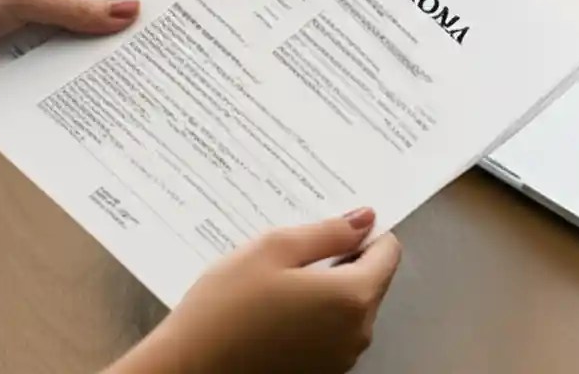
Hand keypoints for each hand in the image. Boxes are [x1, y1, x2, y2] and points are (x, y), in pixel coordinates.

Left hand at [0, 0, 139, 92]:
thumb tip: (132, 11)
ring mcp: (34, 36)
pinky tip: (109, 104)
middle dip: (130, 29)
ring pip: (81, 50)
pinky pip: (57, 79)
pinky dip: (76, 89)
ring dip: (103, 64)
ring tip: (153, 81)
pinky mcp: (20, 70)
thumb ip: (77, 9)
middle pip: (100, 13)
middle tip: (178, 45)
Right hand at [110, 208, 401, 373]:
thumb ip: (328, 232)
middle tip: (293, 251)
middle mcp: (359, 332)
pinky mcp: (321, 373)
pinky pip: (331, 333)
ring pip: (350, 308)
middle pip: (371, 281)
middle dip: (342, 261)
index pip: (388, 252)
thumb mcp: (273, 249)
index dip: (364, 233)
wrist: (190, 371)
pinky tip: (275, 311)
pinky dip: (314, 317)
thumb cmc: (227, 306)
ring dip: (326, 289)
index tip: (330, 228)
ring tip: (278, 280)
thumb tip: (366, 219)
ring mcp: (341, 359)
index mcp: (353, 297)